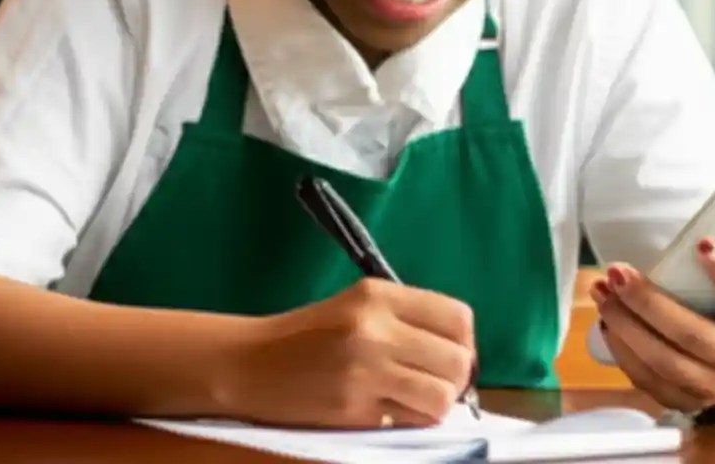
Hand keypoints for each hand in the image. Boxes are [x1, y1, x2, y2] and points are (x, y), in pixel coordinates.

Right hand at [231, 278, 474, 428]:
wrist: (250, 364)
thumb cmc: (308, 335)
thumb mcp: (357, 305)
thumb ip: (406, 317)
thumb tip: (459, 350)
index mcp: (378, 295)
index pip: (457, 317)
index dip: (464, 340)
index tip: (450, 352)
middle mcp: (375, 328)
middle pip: (457, 360)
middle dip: (456, 376)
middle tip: (437, 381)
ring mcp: (365, 370)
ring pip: (441, 396)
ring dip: (437, 402)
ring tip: (416, 398)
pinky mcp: (354, 409)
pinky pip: (412, 419)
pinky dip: (412, 418)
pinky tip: (393, 408)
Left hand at [591, 238, 714, 412]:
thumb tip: (683, 245)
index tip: (702, 244)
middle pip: (691, 334)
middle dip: (646, 302)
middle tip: (617, 273)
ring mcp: (713, 389)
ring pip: (662, 362)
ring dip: (624, 325)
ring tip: (603, 294)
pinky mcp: (685, 403)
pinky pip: (646, 380)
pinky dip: (621, 349)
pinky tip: (607, 323)